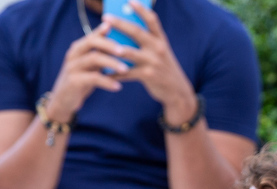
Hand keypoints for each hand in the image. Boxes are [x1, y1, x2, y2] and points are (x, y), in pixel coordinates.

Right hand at [45, 23, 128, 122]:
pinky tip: (118, 87)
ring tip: (126, 70)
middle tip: (124, 51)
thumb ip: (100, 53)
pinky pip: (93, 78)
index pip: (93, 35)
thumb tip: (119, 43)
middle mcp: (74, 54)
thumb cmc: (81, 80)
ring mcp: (73, 67)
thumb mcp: (90, 65)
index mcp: (78, 48)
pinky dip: (107, 82)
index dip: (105, 31)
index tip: (121, 31)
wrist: (63, 100)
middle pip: (92, 42)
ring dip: (111, 63)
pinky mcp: (73, 81)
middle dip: (109, 45)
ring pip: (93, 59)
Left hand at [106, 1, 197, 124]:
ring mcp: (153, 62)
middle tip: (105, 17)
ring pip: (128, 52)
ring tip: (99, 43)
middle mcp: (158, 48)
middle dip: (120, 23)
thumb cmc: (164, 69)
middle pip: (136, 32)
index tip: (129, 0)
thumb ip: (147, 41)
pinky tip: (104, 72)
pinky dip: (114, 73)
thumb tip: (123, 29)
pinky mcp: (148, 76)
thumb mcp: (161, 52)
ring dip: (113, 47)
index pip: (152, 20)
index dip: (141, 9)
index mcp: (161, 40)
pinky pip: (127, 72)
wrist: (177, 92)